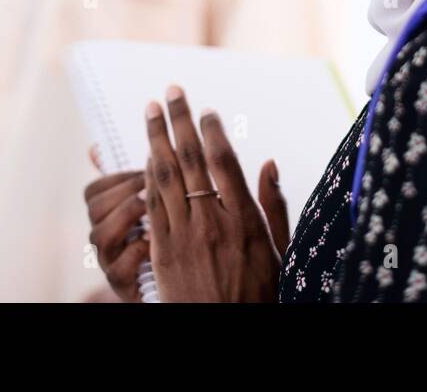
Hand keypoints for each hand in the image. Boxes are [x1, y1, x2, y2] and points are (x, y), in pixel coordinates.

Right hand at [83, 146, 150, 303]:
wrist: (167, 282)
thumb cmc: (160, 235)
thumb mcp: (149, 204)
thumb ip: (130, 178)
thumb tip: (96, 147)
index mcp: (105, 215)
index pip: (93, 191)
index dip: (116, 178)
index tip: (144, 171)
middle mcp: (102, 237)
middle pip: (94, 209)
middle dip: (123, 194)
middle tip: (151, 186)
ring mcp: (108, 261)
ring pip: (100, 236)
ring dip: (126, 217)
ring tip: (151, 208)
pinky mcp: (120, 285)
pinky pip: (117, 270)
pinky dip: (134, 252)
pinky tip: (153, 240)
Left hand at [143, 85, 288, 302]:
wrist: (227, 334)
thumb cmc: (259, 295)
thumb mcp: (280, 251)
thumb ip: (274, 205)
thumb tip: (269, 164)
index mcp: (245, 220)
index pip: (224, 162)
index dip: (212, 130)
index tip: (205, 109)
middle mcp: (213, 223)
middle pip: (191, 159)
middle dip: (178, 121)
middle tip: (170, 92)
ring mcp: (184, 237)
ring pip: (165, 177)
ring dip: (155, 139)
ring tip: (151, 112)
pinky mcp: (162, 252)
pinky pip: (152, 206)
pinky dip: (147, 176)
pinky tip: (145, 156)